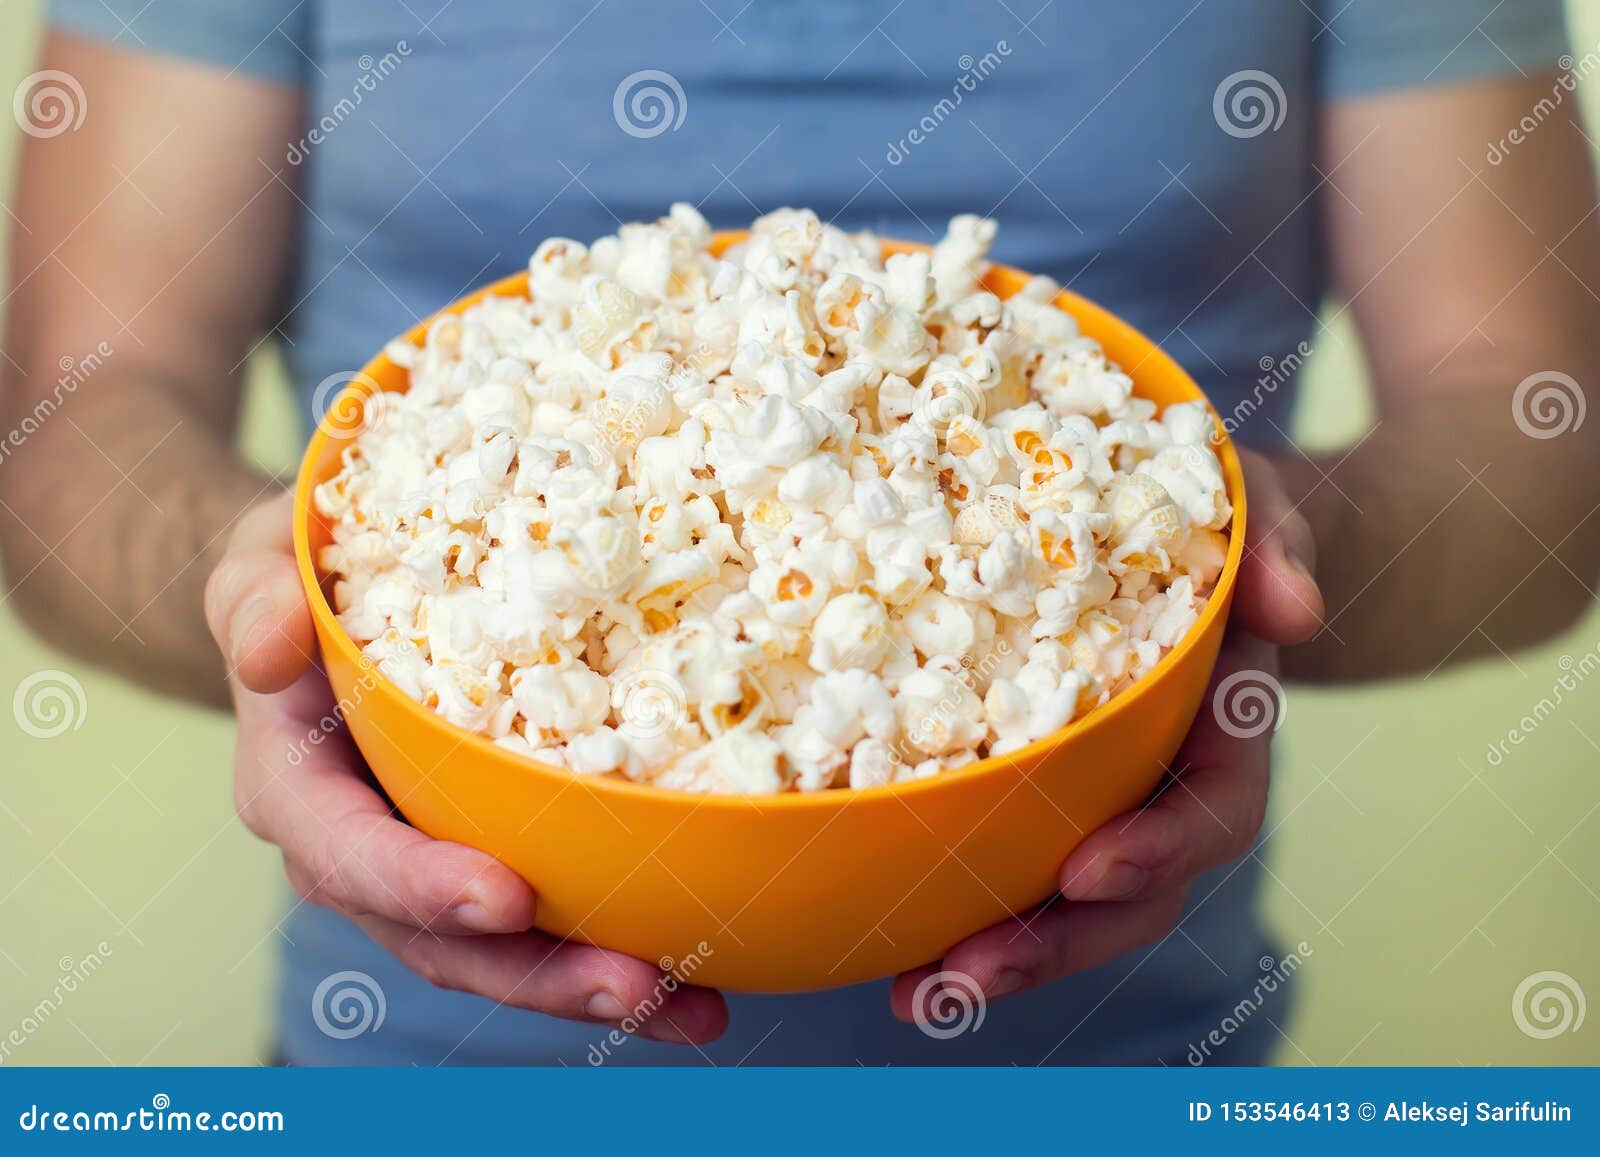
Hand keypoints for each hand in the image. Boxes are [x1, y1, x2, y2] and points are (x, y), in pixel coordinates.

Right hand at [204, 492, 727, 1043]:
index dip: (421, 886)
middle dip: (538, 973)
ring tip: (695, 1007)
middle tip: (634, 987)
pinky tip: (705, 966)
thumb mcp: (261, 563)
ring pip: (506, 949)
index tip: (504, 896)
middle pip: (442, 938)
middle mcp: (363, 847)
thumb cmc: (304, 570)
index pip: (347, 855)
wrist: (335, 587)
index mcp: (298, 788)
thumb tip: (270, 647)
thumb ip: (254, 599)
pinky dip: (621, 939)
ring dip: (595, 983)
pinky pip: (552, 911)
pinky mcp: (494, 850)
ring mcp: (432, 861)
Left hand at [890, 448, 1322, 1019]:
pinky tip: (886, 944)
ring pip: (1063, 903)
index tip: (1089, 867)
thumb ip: (1278, 552)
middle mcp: (1163, 784)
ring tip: (917, 993)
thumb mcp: (1256, 513)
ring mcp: (1102, 799)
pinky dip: (954, 906)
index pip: (1212, 810)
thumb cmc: (1216, 521)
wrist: (1182, 535)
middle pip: (1129, 892)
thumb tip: (1294, 608)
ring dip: (997, 953)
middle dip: (1057, 942)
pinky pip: (1006, 860)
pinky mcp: (1041, 794)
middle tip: (971, 971)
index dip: (1159, 847)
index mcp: (1222, 731)